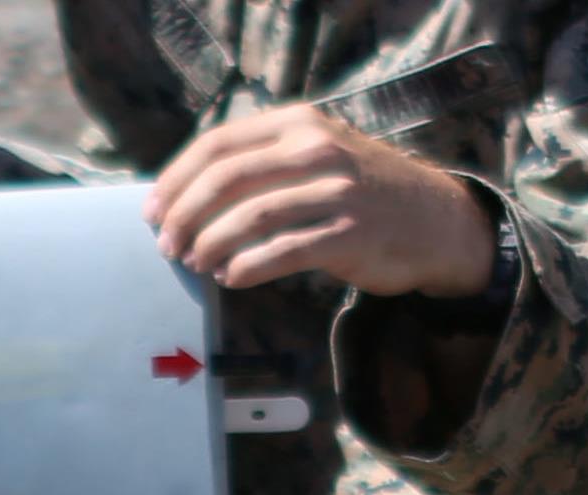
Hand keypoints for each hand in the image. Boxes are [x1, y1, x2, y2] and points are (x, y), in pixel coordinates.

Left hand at [143, 104, 498, 297]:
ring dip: (209, 245)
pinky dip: (246, 269)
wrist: (435, 220)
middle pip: (226, 178)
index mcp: (300, 123)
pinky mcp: (350, 235)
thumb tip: (182, 195)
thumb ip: (260, 162)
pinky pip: (281, 252)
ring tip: (195, 263)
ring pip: (249, 217)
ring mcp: (337, 191)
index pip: (218, 143)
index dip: (176, 178)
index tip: (152, 210)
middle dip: (183, 215)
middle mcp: (319, 149)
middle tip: (166, 245)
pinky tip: (231, 277)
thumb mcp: (316, 154)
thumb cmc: (358, 190)